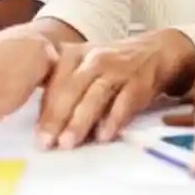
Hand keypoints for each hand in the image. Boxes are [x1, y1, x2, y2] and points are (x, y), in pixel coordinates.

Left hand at [36, 28, 194, 148]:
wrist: (156, 51)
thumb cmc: (112, 66)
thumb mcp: (84, 67)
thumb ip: (62, 87)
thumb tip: (41, 122)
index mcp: (74, 54)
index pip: (54, 84)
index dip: (44, 112)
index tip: (37, 136)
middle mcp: (93, 59)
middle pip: (71, 90)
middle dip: (57, 119)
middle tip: (47, 143)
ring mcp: (117, 68)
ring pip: (94, 96)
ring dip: (80, 121)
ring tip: (68, 143)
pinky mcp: (139, 81)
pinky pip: (124, 102)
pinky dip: (113, 119)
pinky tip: (103, 136)